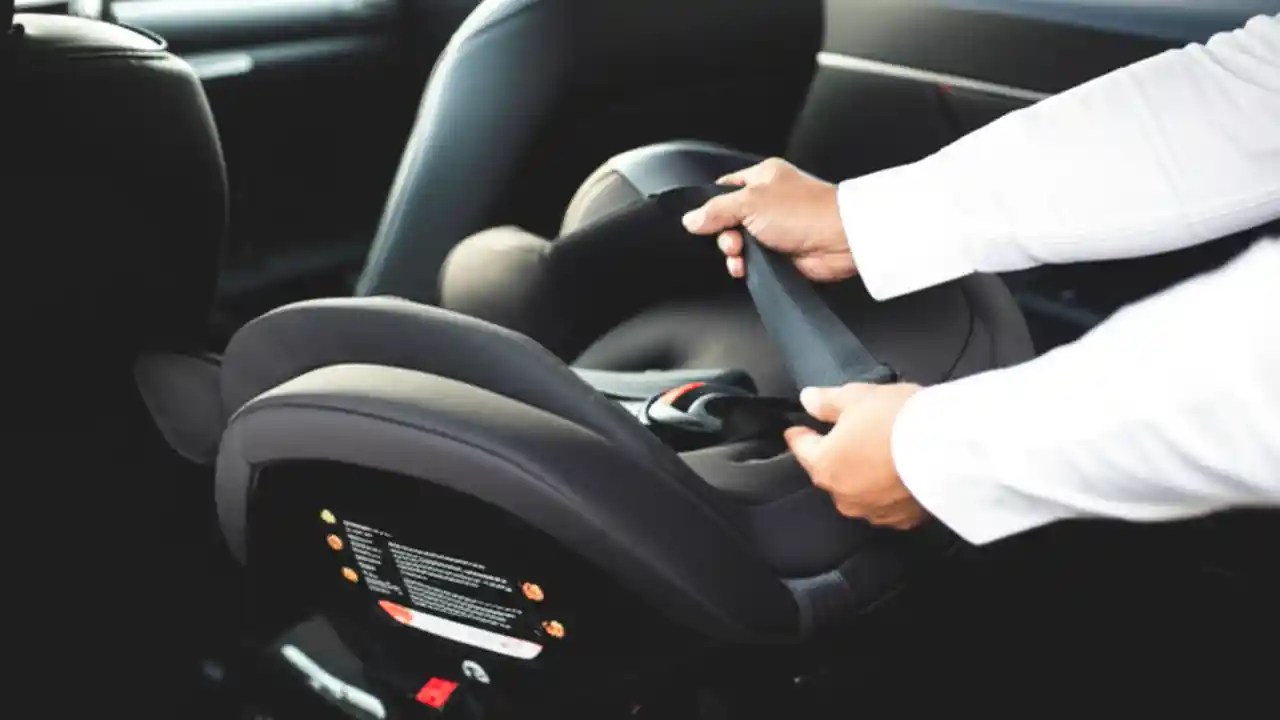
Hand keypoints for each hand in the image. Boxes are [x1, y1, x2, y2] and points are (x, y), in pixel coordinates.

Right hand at [681, 158, 855, 281]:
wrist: (840, 240)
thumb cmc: (804, 211)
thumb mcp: (750, 202)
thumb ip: (716, 211)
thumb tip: (691, 219)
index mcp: (762, 178)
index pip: (725, 189)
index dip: (712, 206)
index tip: (705, 221)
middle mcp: (768, 201)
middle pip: (727, 220)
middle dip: (723, 235)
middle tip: (732, 241)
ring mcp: (775, 228)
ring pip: (739, 244)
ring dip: (733, 253)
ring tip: (740, 256)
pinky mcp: (782, 253)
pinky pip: (753, 262)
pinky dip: (746, 267)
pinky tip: (746, 268)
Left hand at [784, 384, 928, 529]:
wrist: (953, 449)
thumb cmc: (901, 421)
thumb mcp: (857, 397)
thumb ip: (827, 401)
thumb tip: (808, 400)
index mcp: (825, 467)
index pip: (802, 448)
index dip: (799, 434)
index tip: (797, 430)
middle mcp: (844, 496)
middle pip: (831, 470)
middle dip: (837, 453)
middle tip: (853, 432)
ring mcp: (875, 512)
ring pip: (859, 489)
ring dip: (864, 473)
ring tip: (883, 449)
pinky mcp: (904, 520)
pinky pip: (887, 502)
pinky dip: (889, 488)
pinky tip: (901, 471)